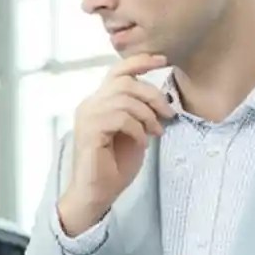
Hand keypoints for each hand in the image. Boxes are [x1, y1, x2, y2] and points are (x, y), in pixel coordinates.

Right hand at [58, 54, 174, 235]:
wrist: (97, 194)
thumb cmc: (114, 166)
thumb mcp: (134, 132)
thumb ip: (140, 112)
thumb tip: (160, 97)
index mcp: (99, 102)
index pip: (117, 71)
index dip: (140, 61)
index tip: (163, 60)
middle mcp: (89, 105)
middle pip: (125, 82)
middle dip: (152, 95)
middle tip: (168, 113)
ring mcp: (87, 117)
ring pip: (124, 99)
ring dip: (147, 116)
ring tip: (154, 133)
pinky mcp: (89, 131)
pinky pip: (121, 118)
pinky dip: (138, 130)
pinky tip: (141, 143)